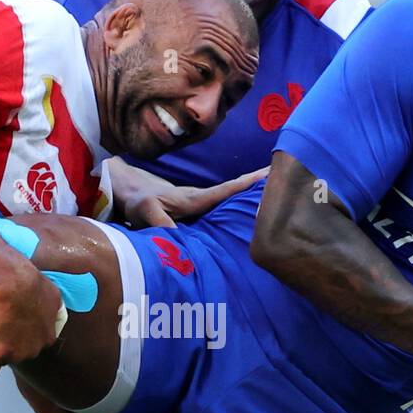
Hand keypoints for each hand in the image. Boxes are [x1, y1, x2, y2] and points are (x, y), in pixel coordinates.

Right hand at [0, 258, 64, 376]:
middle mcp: (37, 347)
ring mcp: (18, 353)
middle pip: (23, 352)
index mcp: (50, 334)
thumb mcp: (52, 294)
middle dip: (14, 342)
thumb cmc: (28, 280)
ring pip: (7, 358)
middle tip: (2, 325)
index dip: (25, 333)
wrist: (10, 282)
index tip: (16, 324)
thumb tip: (49, 309)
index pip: (37, 341)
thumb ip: (52, 308)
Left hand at [123, 167, 268, 229]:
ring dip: (250, 199)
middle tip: (288, 181)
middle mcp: (201, 201)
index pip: (227, 190)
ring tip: (277, 200)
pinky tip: (246, 216)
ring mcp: (198, 207)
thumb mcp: (145, 210)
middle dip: (260, 188)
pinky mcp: (193, 214)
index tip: (272, 173)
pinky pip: (218, 212)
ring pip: (228, 202)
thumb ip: (160, 223)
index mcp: (195, 198)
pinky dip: (233, 209)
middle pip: (235, 194)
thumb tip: (177, 239)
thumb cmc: (136, 198)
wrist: (124, 189)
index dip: (248, 183)